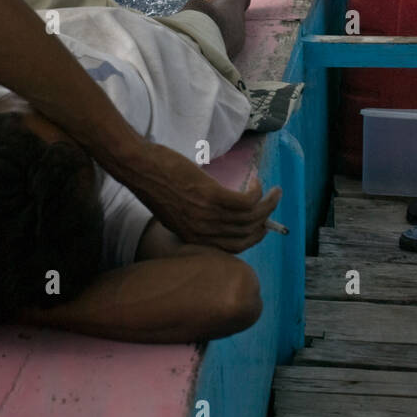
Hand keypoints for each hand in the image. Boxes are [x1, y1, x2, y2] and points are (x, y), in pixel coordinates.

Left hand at [123, 144, 281, 252]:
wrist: (140, 169)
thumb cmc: (154, 184)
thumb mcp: (174, 212)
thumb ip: (192, 219)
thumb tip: (213, 215)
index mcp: (194, 239)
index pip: (232, 248)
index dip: (251, 237)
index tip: (261, 226)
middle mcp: (204, 232)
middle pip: (246, 234)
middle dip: (265, 221)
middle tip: (271, 205)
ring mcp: (209, 216)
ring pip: (250, 216)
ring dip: (268, 203)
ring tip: (275, 191)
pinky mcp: (213, 196)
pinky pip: (246, 201)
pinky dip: (257, 192)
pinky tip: (258, 182)